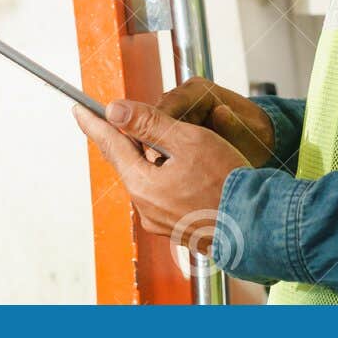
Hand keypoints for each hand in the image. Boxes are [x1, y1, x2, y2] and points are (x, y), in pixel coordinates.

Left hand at [72, 99, 248, 254]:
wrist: (259, 225)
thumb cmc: (229, 182)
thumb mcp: (188, 140)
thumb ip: (148, 123)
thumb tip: (115, 111)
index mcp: (143, 185)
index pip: (111, 145)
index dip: (94, 123)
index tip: (78, 109)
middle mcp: (146, 208)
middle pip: (127, 162)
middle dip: (123, 138)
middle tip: (113, 117)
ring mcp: (161, 221)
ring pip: (146, 177)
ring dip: (148, 156)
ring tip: (159, 138)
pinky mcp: (177, 227)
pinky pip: (161, 193)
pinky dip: (163, 174)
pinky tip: (180, 166)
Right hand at [154, 77, 275, 167]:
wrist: (256, 138)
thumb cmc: (255, 135)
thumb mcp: (248, 134)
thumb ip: (234, 126)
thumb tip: (221, 113)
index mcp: (199, 91)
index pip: (168, 105)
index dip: (158, 128)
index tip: (158, 156)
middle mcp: (184, 96)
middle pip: (155, 117)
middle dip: (153, 141)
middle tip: (157, 170)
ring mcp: (178, 110)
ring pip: (154, 128)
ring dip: (155, 148)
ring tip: (160, 174)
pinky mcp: (175, 124)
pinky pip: (160, 137)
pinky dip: (161, 152)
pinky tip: (165, 173)